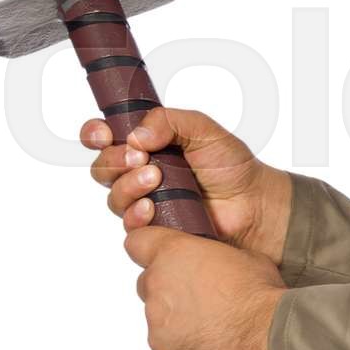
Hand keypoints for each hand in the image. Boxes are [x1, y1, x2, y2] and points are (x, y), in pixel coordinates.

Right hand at [82, 107, 292, 263]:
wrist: (254, 202)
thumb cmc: (230, 165)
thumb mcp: (203, 129)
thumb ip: (169, 121)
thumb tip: (135, 135)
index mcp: (148, 143)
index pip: (106, 136)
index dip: (96, 134)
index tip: (103, 134)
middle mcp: (140, 172)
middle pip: (102, 167)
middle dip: (114, 160)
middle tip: (140, 157)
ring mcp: (145, 201)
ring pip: (114, 196)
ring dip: (128, 185)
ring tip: (155, 179)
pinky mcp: (154, 228)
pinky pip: (130, 225)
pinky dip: (136, 215)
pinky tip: (151, 208)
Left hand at [125, 225, 285, 349]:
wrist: (266, 334)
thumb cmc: (259, 291)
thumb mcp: (242, 255)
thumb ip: (212, 257)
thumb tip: (213, 265)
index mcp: (173, 253)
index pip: (137, 243)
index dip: (150, 248)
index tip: (163, 256)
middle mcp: (157, 284)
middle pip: (147, 281)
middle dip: (167, 285)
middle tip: (200, 292)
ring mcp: (156, 320)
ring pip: (157, 314)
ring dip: (177, 315)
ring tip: (213, 321)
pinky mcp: (164, 348)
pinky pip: (167, 341)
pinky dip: (184, 340)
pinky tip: (212, 339)